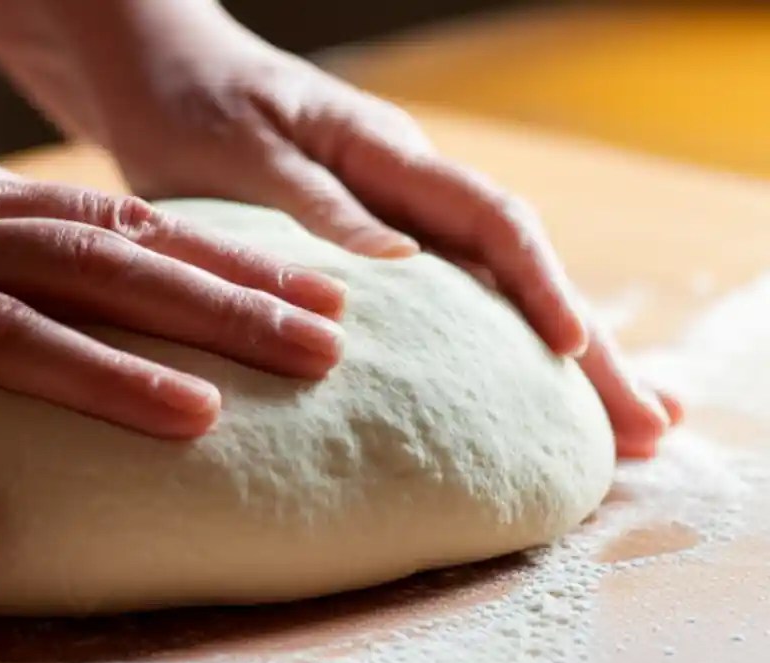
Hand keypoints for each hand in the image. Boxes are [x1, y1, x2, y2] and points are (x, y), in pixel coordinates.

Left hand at [97, 28, 680, 457]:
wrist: (159, 85)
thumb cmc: (195, 109)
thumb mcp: (247, 153)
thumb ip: (318, 208)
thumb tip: (401, 268)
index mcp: (387, 153)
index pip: (490, 221)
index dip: (538, 285)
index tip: (571, 349)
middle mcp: (407, 191)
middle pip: (515, 271)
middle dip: (584, 347)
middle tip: (646, 426)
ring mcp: (393, 223)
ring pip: (491, 296)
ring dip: (553, 363)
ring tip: (615, 434)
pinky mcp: (364, 253)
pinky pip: (443, 308)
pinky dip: (486, 356)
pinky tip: (515, 405)